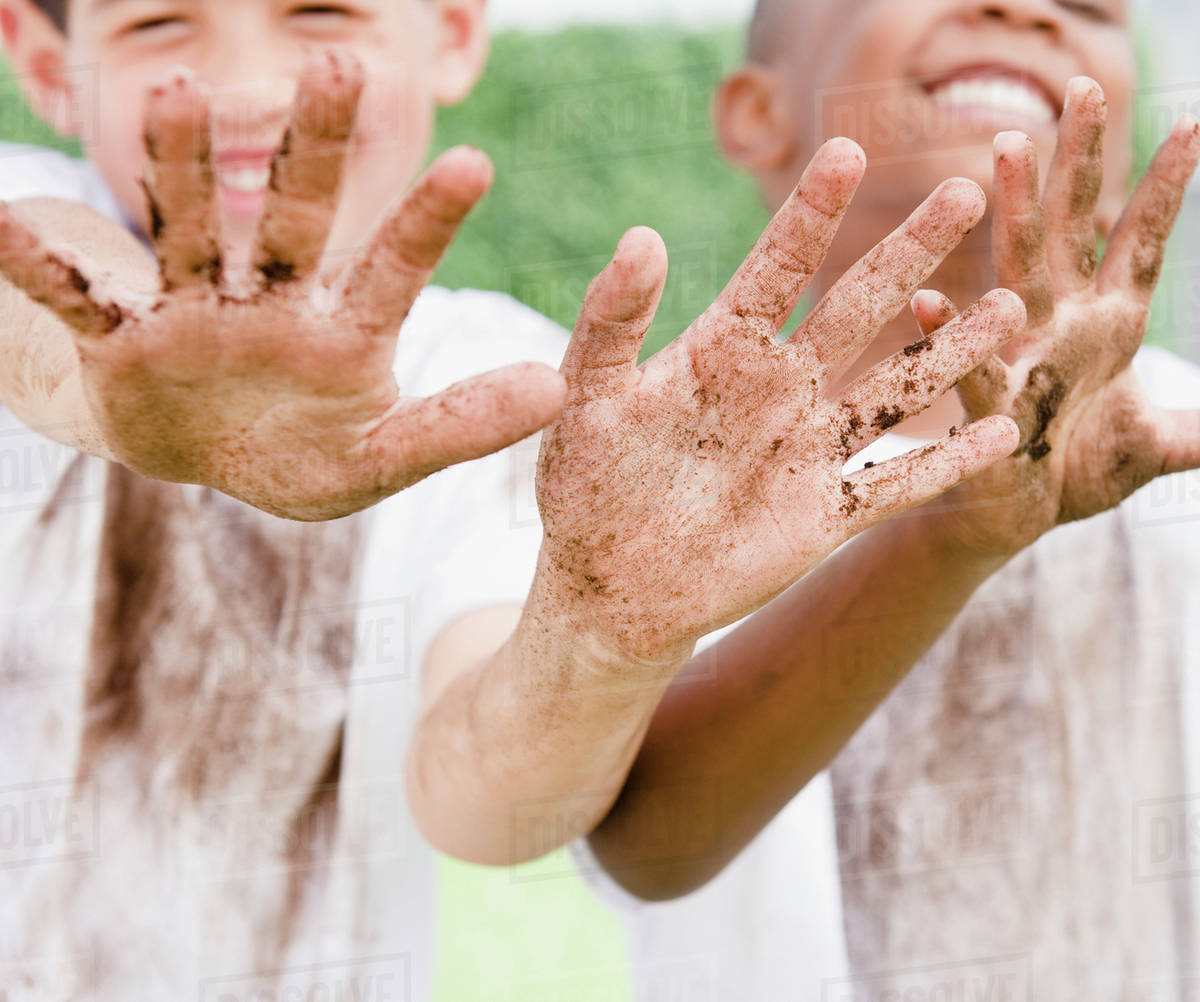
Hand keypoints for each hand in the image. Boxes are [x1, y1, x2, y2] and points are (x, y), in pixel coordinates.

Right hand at [0, 50, 563, 519]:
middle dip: (312, 149)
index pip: (392, 266)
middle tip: (338, 72)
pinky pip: (75, 301)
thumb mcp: (386, 456)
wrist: (211, 464)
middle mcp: (271, 302)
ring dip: (179, 171)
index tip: (478, 161)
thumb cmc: (307, 457)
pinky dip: (37, 269)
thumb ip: (461, 426)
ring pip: (187, 231)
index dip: (430, 219)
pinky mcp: (121, 342)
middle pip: (295, 216)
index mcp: (342, 330)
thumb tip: (558, 389)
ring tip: (176, 99)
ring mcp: (192, 313)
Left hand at [531, 139, 1022, 665]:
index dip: (808, 213)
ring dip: (950, 351)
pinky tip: (1001, 431)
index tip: (845, 149)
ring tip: (1012, 306)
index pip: (774, 268)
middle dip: (909, 252)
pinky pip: (896, 485)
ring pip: (893, 389)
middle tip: (966, 191)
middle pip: (856, 308)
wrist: (608, 587)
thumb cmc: (585, 489)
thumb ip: (610, 323)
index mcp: (720, 351)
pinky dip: (947, 463)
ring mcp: (806, 450)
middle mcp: (776, 388)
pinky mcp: (824, 514)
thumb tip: (641, 235)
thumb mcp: (588, 400)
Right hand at [923, 77, 1199, 555]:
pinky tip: (933, 302)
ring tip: (1009, 151)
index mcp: (1105, 326)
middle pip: (1071, 229)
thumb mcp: (1157, 447)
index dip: (1164, 189)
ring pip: (1016, 274)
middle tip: (1084, 89)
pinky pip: (971, 369)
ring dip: (1013, 215)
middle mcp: (1059, 326)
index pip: (1138, 244)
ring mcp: (1021, 358)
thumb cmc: (1075, 474)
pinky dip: (949, 335)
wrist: (1014, 522)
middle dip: (1080, 161)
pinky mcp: (991, 407)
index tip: (1192, 125)